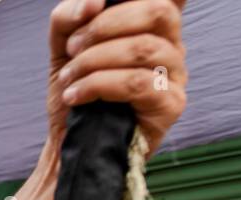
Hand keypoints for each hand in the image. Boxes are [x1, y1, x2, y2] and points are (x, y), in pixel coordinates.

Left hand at [47, 0, 187, 157]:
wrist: (69, 143)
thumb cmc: (75, 92)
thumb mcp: (65, 48)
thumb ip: (71, 16)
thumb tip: (92, 1)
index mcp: (152, 26)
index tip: (93, 7)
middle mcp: (171, 46)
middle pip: (158, 11)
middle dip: (106, 24)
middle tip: (74, 46)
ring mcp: (175, 76)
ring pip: (143, 48)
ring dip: (95, 59)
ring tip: (69, 77)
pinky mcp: (170, 105)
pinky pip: (137, 83)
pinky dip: (98, 85)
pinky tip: (76, 95)